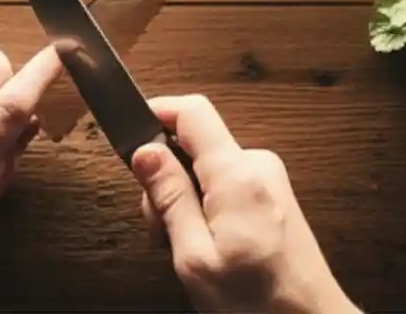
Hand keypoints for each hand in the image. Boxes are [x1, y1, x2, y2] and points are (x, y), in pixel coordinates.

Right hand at [131, 95, 359, 313]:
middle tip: (163, 231)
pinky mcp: (273, 194)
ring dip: (186, 199)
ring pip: (207, 167)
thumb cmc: (258, 303)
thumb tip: (145, 152)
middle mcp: (257, 165)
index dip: (157, 113)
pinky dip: (207, 206)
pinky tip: (210, 245)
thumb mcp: (195, 256)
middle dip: (167, 179)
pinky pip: (226, 182)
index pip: (193, 112)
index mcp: (237, 174)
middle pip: (194, 144)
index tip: (132, 138)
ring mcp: (269, 179)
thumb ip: (170, 198)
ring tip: (190, 248)